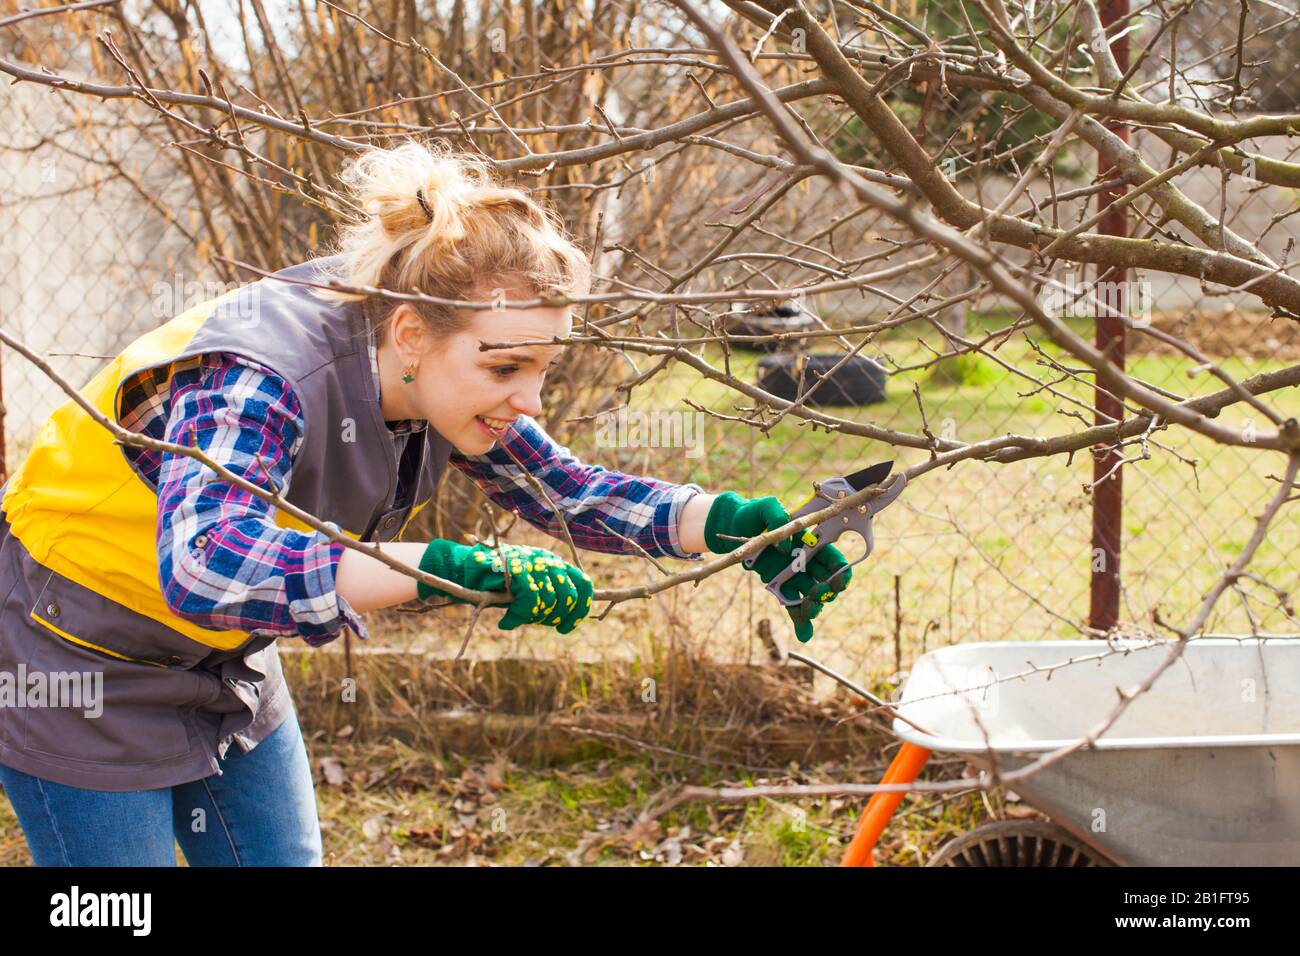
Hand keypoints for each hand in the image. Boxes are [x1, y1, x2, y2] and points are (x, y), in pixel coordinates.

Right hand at [416, 540, 593, 633]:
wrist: (466, 571)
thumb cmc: (498, 584)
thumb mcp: (528, 589)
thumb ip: (548, 596)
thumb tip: (567, 617)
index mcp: (554, 563)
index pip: (583, 584)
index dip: (580, 609)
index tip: (565, 627)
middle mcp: (546, 559)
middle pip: (569, 595)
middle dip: (558, 617)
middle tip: (541, 624)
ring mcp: (531, 562)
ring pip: (550, 599)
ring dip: (535, 617)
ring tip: (519, 619)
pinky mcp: (516, 568)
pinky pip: (530, 600)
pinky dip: (519, 617)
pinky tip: (507, 622)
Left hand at [703, 492, 852, 642]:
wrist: (735, 526)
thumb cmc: (755, 514)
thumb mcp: (766, 507)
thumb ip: (777, 516)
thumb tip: (786, 547)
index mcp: (811, 542)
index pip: (834, 560)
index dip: (840, 572)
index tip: (837, 581)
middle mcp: (807, 561)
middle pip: (826, 582)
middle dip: (826, 592)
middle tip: (816, 594)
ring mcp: (794, 575)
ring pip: (812, 597)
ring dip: (814, 607)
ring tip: (808, 611)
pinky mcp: (780, 586)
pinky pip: (793, 605)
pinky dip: (799, 620)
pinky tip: (804, 635)